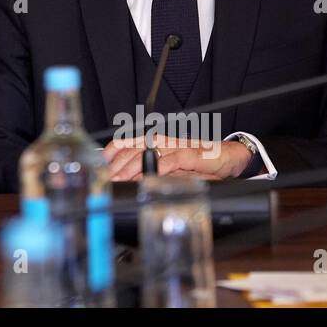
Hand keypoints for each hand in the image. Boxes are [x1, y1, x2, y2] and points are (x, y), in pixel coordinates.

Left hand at [102, 135, 252, 182]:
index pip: (126, 144)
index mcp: (155, 143)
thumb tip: (132, 183)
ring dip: (130, 169)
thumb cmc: (201, 164)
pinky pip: (170, 161)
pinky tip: (147, 177)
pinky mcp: (189, 155)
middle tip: (106, 180)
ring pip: (146, 154)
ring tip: (119, 180)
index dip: (110, 153)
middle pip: (131, 150)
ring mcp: (175, 147)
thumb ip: (153, 172)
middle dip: (116, 167)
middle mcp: (162, 142)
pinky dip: (157, 169)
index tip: (98, 166)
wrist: (229, 157)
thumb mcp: (171, 169)